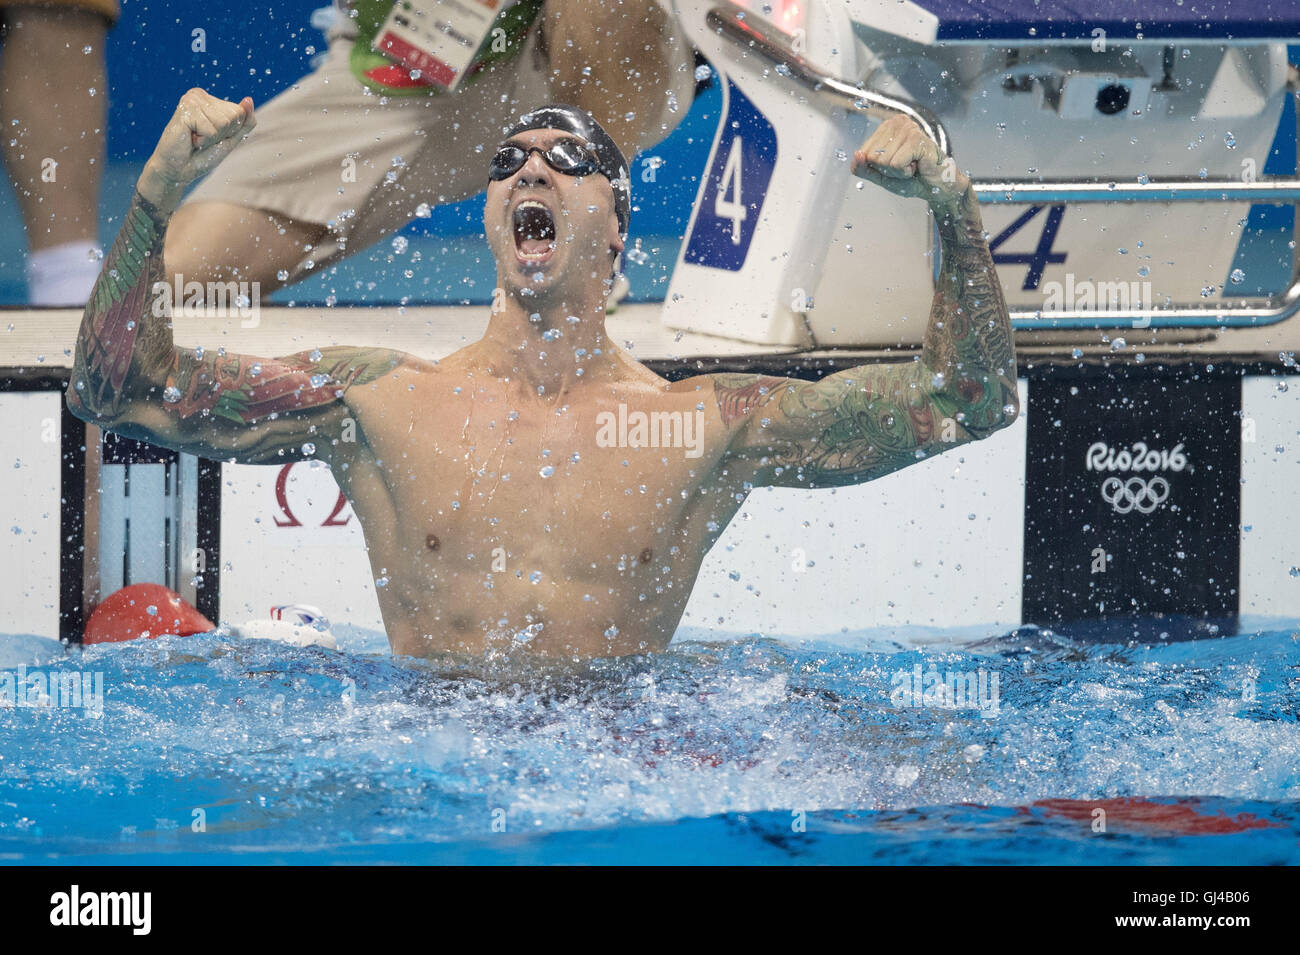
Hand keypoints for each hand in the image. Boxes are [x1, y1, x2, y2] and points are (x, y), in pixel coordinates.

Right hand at [139, 89, 254, 208]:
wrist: (178, 170)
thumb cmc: (202, 155)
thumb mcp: (230, 139)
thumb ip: (244, 121)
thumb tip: (249, 100)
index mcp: (210, 100)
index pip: (240, 113)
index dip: (230, 132)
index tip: (212, 136)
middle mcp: (199, 95)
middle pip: (234, 117)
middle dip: (222, 134)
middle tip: (202, 139)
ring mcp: (191, 100)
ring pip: (224, 122)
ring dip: (211, 138)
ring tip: (195, 139)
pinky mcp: (185, 109)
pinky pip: (211, 129)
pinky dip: (204, 140)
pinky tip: (190, 138)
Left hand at [852, 115, 967, 209]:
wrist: (937, 187)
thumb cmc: (911, 178)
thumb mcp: (880, 175)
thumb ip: (864, 168)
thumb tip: (856, 155)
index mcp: (886, 127)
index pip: (863, 153)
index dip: (877, 167)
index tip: (895, 165)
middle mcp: (896, 122)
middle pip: (871, 157)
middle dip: (887, 169)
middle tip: (905, 166)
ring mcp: (907, 128)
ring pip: (883, 161)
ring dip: (897, 171)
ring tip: (912, 165)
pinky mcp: (916, 139)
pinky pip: (895, 165)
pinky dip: (904, 172)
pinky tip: (917, 165)